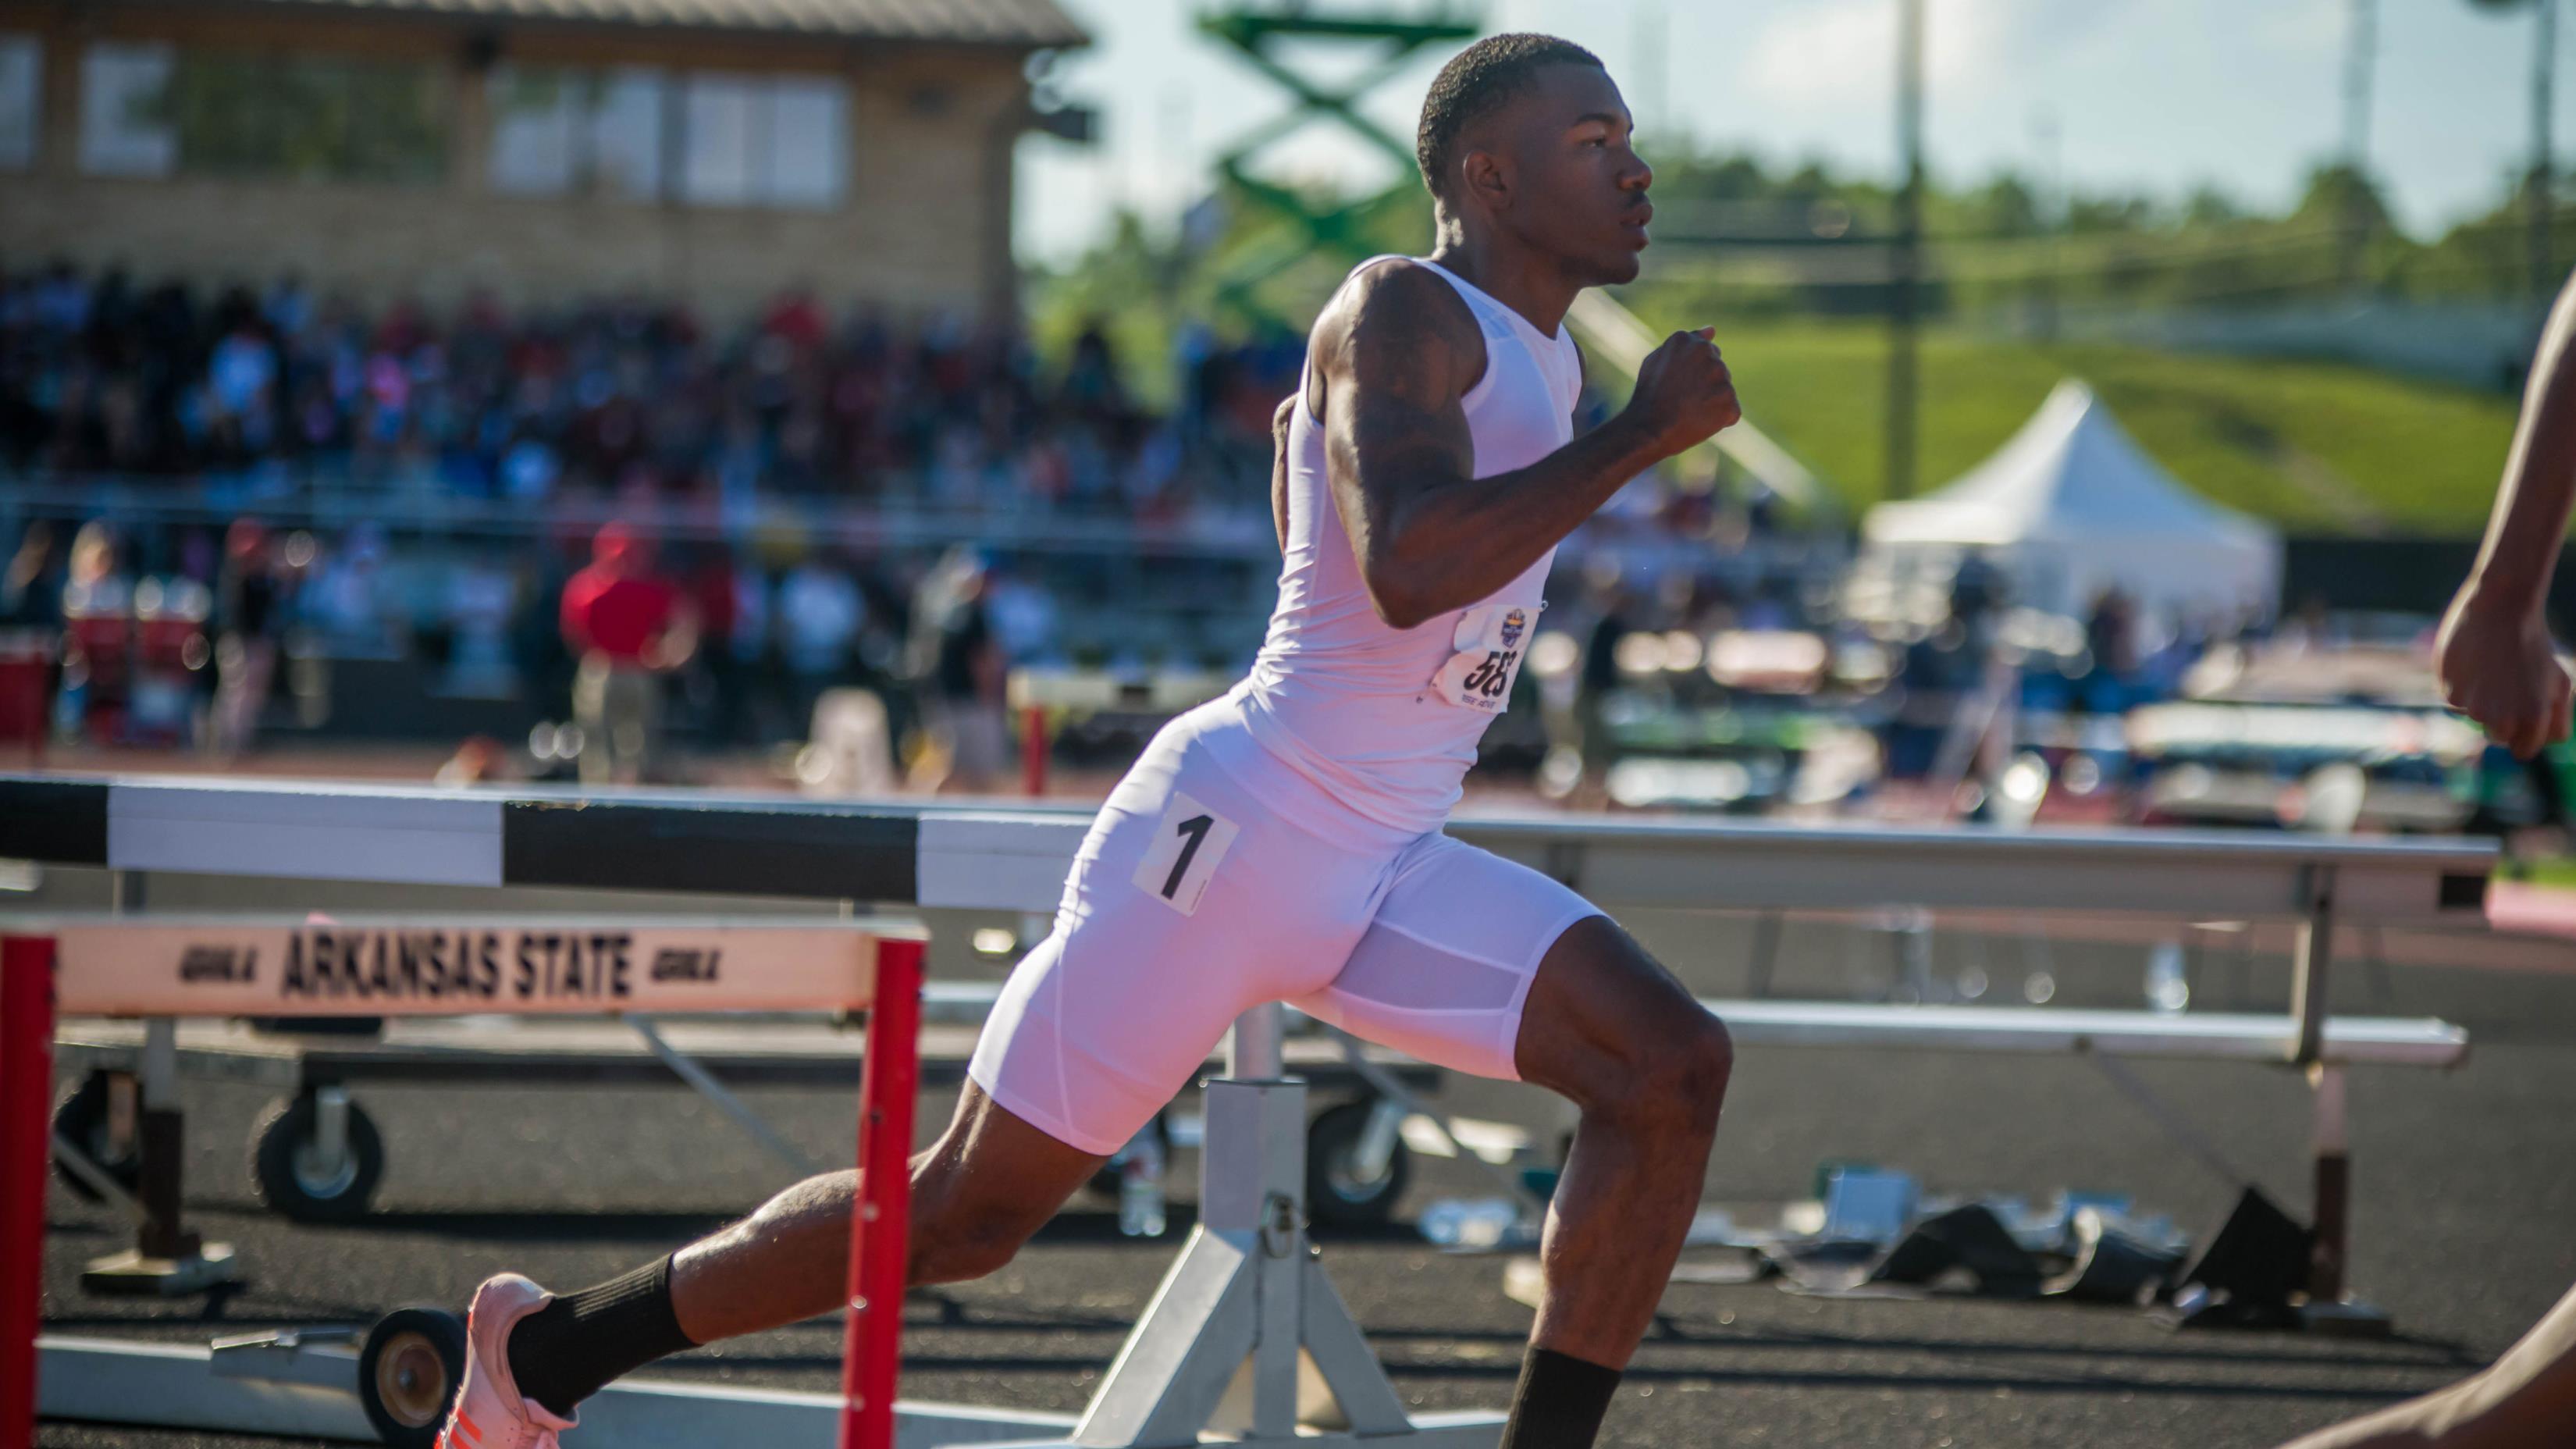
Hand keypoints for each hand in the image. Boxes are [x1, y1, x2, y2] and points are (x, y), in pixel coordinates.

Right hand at [1621, 326, 1740, 457]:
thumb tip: (1711, 329)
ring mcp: (1721, 378)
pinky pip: (1731, 412)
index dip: (1691, 372)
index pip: (1706, 352)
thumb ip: (1686, 342)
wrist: (1648, 430)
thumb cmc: (1649, 396)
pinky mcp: (1730, 403)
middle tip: (1682, 399)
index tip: (1677, 383)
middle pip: (1718, 370)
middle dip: (1705, 384)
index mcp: (1688, 340)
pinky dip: (1720, 420)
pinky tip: (1700, 422)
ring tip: (1689, 411)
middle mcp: (1707, 354)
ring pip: (1724, 390)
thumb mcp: (1657, 360)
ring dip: (1713, 401)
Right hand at [2436, 582, 2572, 757]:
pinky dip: (2461, 686)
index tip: (2524, 714)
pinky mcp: (2447, 690)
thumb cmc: (2534, 645)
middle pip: (2497, 737)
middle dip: (2502, 718)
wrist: (2501, 607)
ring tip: (2490, 668)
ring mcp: (2471, 705)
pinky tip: (2472, 662)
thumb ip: (2556, 721)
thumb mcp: (2560, 683)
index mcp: (2533, 717)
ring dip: (2480, 699)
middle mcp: (2500, 717)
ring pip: (2473, 716)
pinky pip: (2453, 700)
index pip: (2522, 751)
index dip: (2525, 735)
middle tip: (2506, 687)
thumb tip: (2545, 743)